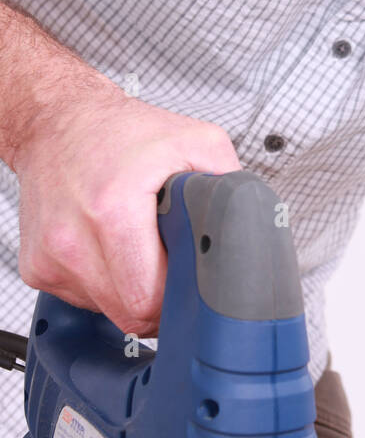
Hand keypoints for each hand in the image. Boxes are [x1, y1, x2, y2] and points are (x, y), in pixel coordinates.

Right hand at [12, 83, 240, 335]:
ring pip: (107, 311)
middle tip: (176, 272)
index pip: (148, 300)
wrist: (58, 122)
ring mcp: (50, 258)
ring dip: (131, 293)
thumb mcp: (194, 140)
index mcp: (112, 209)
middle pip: (129, 315)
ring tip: (142, 252)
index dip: (180, 301)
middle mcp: (73, 239)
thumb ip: (229, 184)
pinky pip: (84, 300)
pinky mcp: (37, 267)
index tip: (193, 285)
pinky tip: (114, 252)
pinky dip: (106, 285)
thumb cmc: (120, 132)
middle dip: (161, 302)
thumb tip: (254, 223)